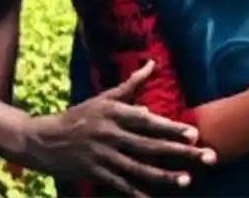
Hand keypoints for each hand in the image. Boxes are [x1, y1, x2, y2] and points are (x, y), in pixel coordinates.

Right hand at [19, 61, 217, 195]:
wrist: (42, 139)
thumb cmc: (78, 116)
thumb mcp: (103, 98)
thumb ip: (131, 84)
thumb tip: (152, 64)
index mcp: (115, 113)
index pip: (148, 121)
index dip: (172, 128)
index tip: (195, 134)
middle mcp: (110, 134)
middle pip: (150, 145)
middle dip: (180, 153)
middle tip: (206, 157)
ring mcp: (102, 155)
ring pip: (138, 168)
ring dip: (164, 175)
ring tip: (187, 180)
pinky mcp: (94, 172)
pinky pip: (119, 185)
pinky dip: (136, 193)